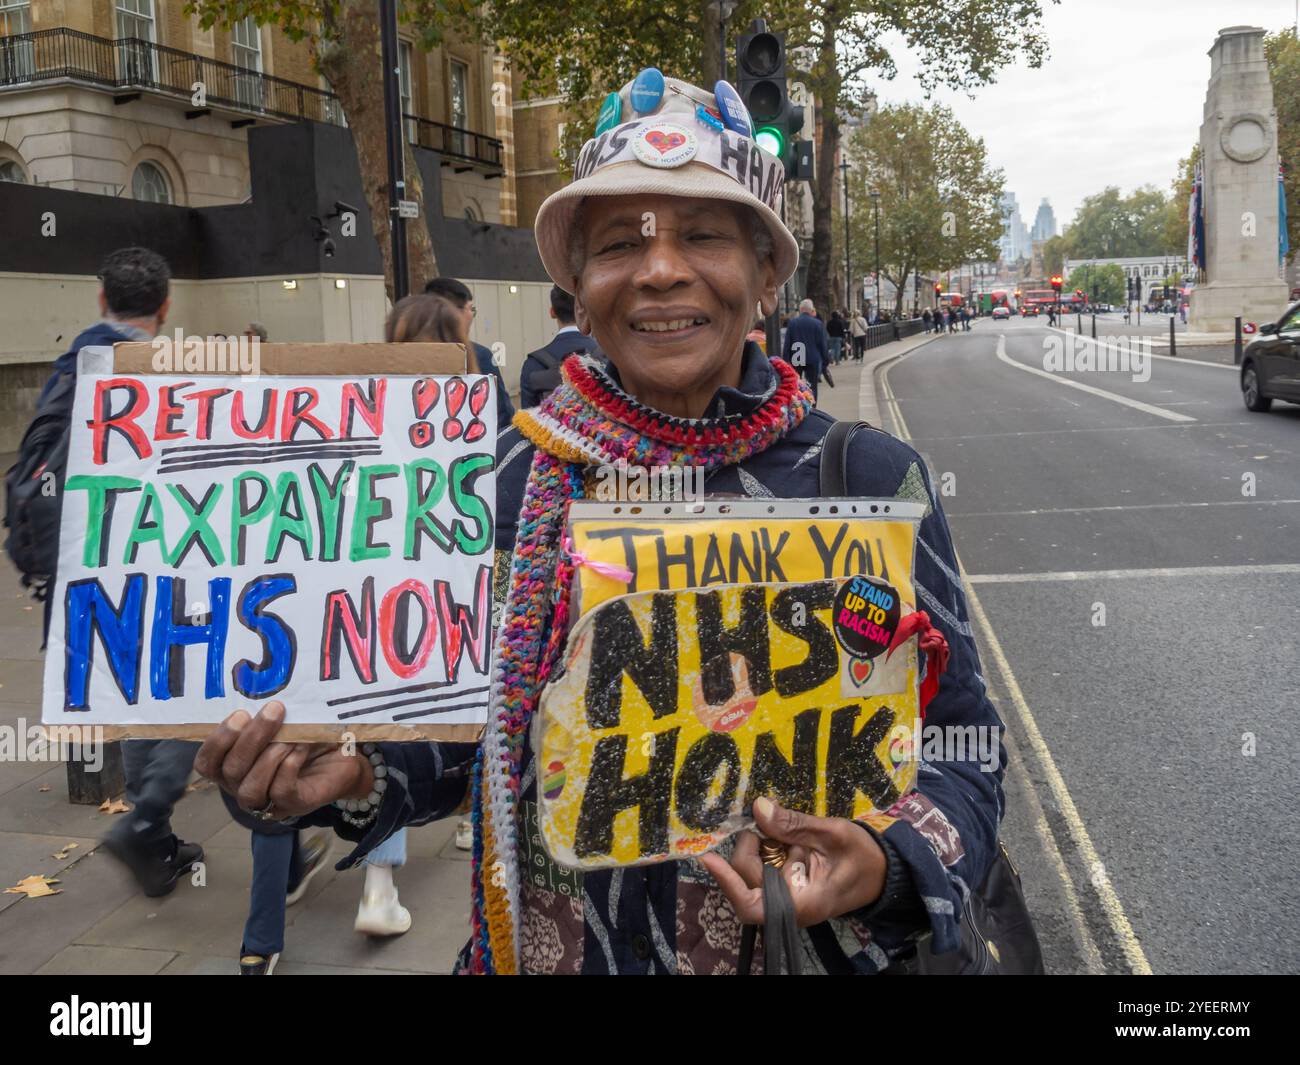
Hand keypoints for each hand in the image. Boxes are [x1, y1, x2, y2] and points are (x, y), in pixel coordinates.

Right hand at [194, 701, 372, 818]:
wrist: (345, 758)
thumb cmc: (306, 738)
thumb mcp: (283, 725)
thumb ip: (265, 717)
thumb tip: (263, 694)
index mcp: (233, 768)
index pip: (206, 764)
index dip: (216, 741)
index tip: (240, 714)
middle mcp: (243, 788)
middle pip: (230, 771)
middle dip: (250, 738)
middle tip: (273, 710)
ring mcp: (267, 802)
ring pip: (250, 788)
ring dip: (269, 756)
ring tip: (289, 736)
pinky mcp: (294, 805)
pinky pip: (280, 791)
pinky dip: (289, 765)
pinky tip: (301, 747)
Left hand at [699, 796, 886, 926]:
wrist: (885, 871)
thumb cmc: (863, 857)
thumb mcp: (832, 834)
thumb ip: (794, 824)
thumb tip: (758, 808)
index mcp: (802, 903)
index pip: (751, 905)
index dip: (728, 883)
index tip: (710, 857)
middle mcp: (789, 905)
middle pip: (749, 878)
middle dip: (750, 847)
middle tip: (767, 822)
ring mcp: (787, 895)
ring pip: (754, 870)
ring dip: (760, 845)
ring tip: (782, 827)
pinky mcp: (787, 884)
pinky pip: (766, 865)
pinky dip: (768, 846)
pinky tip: (780, 832)